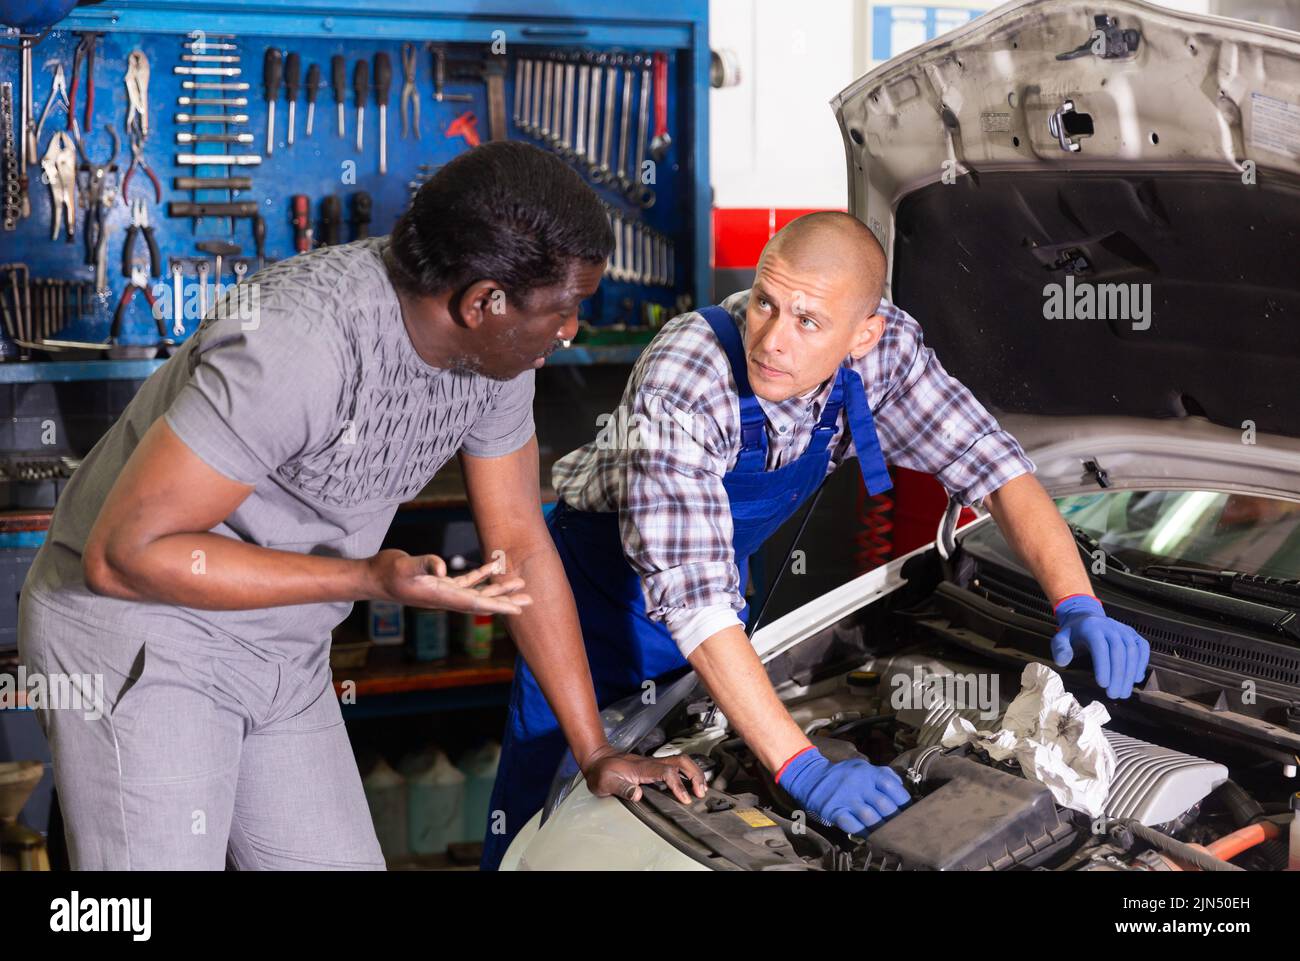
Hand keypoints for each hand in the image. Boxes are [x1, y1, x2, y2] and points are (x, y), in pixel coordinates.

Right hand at [364, 549, 532, 614]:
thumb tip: (443, 567)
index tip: (518, 609)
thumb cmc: (387, 572)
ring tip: (519, 583)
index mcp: (442, 596)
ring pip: (478, 591)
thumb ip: (424, 565)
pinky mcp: (440, 582)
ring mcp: (444, 591)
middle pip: (483, 601)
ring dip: (498, 589)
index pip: (477, 603)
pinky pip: (466, 581)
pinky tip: (493, 566)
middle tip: (531, 600)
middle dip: (507, 600)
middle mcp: (446, 597)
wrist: (372, 577)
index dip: (498, 606)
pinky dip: (481, 575)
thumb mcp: (405, 566)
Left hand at [581, 744, 707, 804]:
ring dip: (694, 773)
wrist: (598, 760)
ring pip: (681, 761)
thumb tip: (637, 794)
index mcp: (642, 768)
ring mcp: (654, 764)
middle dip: (695, 775)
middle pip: (680, 762)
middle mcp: (651, 763)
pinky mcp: (654, 767)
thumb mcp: (605, 783)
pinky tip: (692, 784)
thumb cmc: (601, 773)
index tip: (685, 799)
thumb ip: (621, 788)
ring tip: (702, 789)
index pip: (666, 772)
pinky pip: (676, 766)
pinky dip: (688, 773)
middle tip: (701, 792)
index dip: (678, 785)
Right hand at [776, 747, 910, 834]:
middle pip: (884, 805)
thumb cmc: (840, 774)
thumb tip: (901, 787)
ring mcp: (846, 797)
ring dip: (880, 827)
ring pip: (871, 817)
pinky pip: (853, 825)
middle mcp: (859, 784)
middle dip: (894, 817)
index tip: (907, 810)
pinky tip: (867, 833)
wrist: (810, 775)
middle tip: (899, 825)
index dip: (903, 801)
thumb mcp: (861, 766)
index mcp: (868, 772)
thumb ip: (882, 774)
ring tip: (885, 832)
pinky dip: (863, 832)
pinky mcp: (834, 810)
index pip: (893, 787)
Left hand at [1051, 594, 1149, 698]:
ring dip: (1130, 674)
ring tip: (1123, 693)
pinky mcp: (1134, 635)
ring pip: (1132, 651)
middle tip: (1114, 695)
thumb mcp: (1061, 638)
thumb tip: (1063, 662)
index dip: (1103, 666)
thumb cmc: (1074, 634)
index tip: (1102, 685)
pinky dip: (1142, 664)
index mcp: (1092, 628)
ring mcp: (1124, 630)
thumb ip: (1060, 649)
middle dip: (1118, 675)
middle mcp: (1111, 627)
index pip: (1100, 647)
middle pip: (1118, 651)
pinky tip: (1135, 679)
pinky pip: (1142, 648)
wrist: (1087, 619)